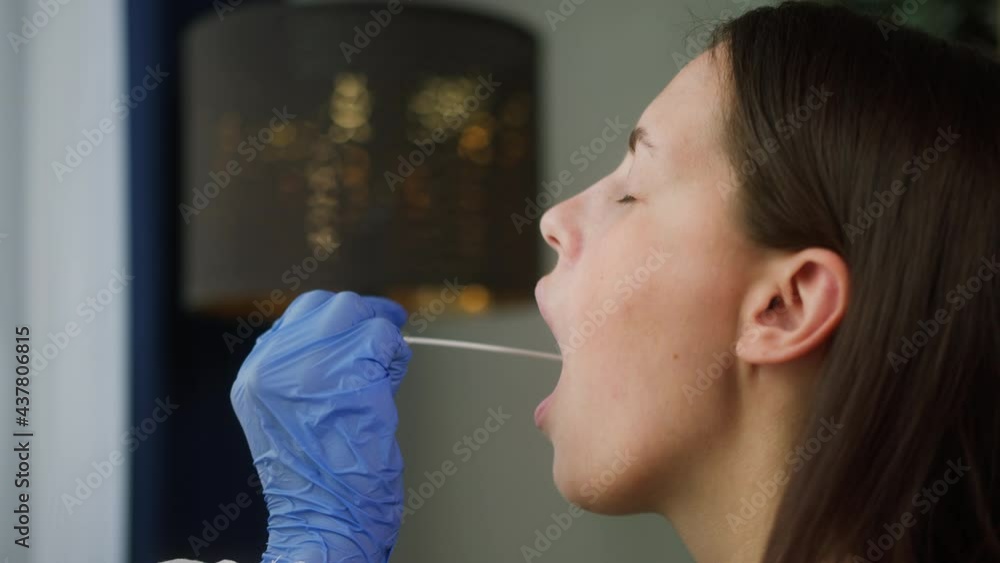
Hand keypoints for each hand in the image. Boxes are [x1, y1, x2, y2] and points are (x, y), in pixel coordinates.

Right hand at [230, 290, 411, 562]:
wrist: (324, 519)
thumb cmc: (317, 482)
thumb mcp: (289, 420)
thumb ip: (302, 376)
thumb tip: (344, 341)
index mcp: (254, 376)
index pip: (294, 319)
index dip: (333, 322)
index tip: (357, 330)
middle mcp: (273, 366)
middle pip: (323, 305)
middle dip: (360, 315)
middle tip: (385, 332)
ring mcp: (309, 366)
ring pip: (354, 311)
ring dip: (381, 336)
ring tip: (386, 369)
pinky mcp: (347, 372)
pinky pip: (382, 337)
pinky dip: (395, 355)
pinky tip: (391, 381)